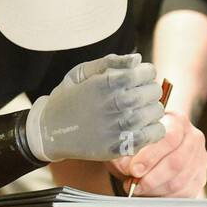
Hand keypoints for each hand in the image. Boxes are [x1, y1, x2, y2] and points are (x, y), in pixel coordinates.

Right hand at [24, 53, 164, 162]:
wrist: (50, 132)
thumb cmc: (68, 98)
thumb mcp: (81, 72)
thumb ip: (110, 62)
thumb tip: (137, 59)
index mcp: (107, 82)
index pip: (147, 72)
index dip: (146, 72)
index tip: (138, 77)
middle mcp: (115, 103)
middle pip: (154, 91)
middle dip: (149, 89)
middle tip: (138, 94)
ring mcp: (119, 127)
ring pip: (156, 111)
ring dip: (151, 108)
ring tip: (139, 110)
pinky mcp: (121, 146)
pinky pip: (154, 134)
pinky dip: (154, 128)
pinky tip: (142, 126)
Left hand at [108, 111, 206, 197]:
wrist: (159, 145)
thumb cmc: (143, 141)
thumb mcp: (131, 139)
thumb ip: (126, 149)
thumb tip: (125, 165)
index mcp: (177, 121)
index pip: (169, 138)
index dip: (150, 156)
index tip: (134, 169)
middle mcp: (194, 138)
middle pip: (177, 162)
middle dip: (151, 178)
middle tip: (134, 184)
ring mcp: (200, 159)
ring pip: (179, 181)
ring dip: (155, 190)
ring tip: (138, 188)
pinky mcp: (200, 178)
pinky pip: (183, 194)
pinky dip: (164, 197)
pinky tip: (150, 193)